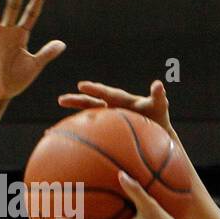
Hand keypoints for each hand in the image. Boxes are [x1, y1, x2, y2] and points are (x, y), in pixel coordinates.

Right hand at [58, 79, 172, 132]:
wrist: (157, 133)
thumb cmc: (159, 117)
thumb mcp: (160, 106)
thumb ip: (158, 96)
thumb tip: (159, 84)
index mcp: (122, 99)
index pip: (107, 93)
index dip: (95, 90)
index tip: (82, 86)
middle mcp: (112, 106)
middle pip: (92, 102)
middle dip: (78, 100)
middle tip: (62, 99)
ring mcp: (108, 117)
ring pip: (88, 114)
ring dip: (74, 112)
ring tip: (59, 114)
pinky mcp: (107, 129)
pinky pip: (91, 128)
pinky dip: (79, 130)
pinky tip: (64, 132)